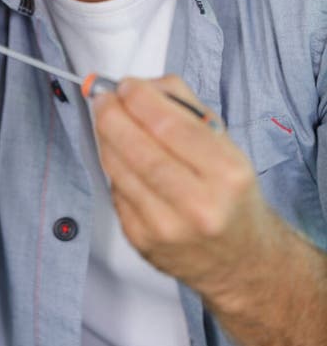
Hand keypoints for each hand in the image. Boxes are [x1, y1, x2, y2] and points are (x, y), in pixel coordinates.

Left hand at [92, 74, 276, 310]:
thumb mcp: (226, 145)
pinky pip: (116, 191)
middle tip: (103, 98)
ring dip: (106, 136)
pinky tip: (119, 154)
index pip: (170, 126)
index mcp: (227, 174)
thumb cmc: (229, 193)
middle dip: (113, 115)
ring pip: (119, 169)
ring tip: (106, 118)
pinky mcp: (142, 242)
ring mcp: (167, 228)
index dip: (140, 99)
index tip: (126, 84)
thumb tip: (140, 86)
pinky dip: (113, 166)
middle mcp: (199, 205)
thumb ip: (184, 107)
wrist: (240, 261)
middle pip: (139, 149)